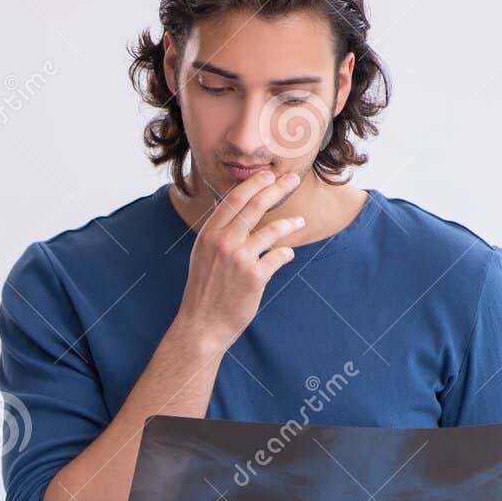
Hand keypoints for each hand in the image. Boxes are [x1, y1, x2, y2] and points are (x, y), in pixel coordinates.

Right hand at [175, 170, 303, 350]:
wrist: (202, 325)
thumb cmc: (204, 291)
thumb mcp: (202, 255)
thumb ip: (218, 233)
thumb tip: (236, 209)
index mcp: (209, 235)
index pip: (234, 199)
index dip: (255, 184)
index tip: (269, 175)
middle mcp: (223, 242)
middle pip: (255, 206)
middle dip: (277, 189)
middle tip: (292, 180)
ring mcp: (239, 259)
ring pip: (273, 230)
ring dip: (290, 224)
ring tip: (300, 222)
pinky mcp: (255, 276)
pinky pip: (279, 256)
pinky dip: (285, 254)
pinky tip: (286, 256)